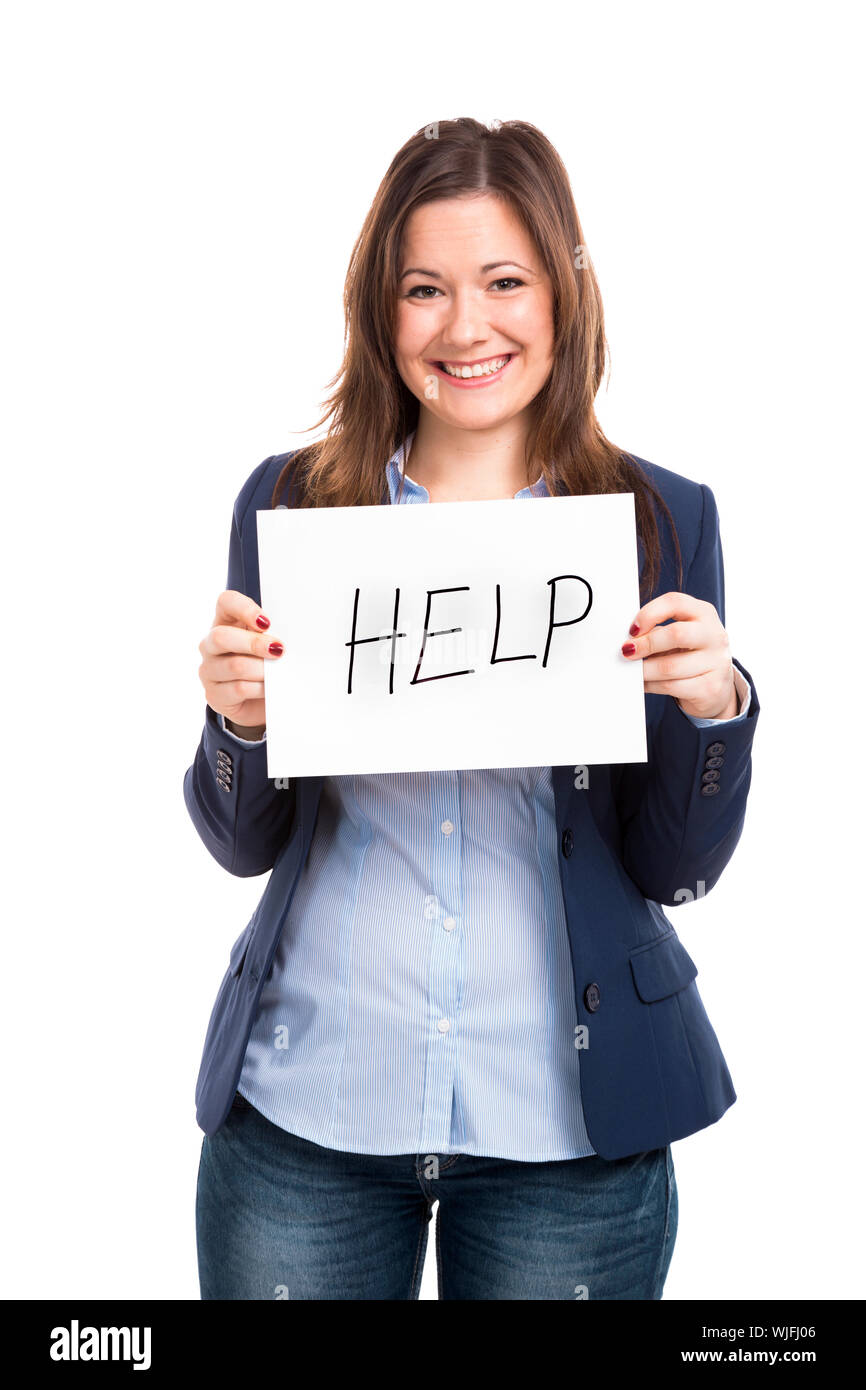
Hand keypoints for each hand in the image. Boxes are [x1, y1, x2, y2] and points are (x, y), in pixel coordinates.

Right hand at [198, 589, 283, 728]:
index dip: (244, 609)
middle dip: (254, 643)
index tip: (266, 622)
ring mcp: (209, 670)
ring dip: (262, 670)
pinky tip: (269, 689)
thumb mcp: (269, 645)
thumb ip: (271, 635)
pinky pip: (239, 689)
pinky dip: (260, 688)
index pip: (225, 602)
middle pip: (221, 637)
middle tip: (278, 649)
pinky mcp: (214, 695)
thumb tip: (282, 638)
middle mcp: (210, 645)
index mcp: (225, 622)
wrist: (262, 703)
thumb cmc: (266, 666)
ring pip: (234, 666)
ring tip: (277, 674)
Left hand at [620, 592, 736, 719]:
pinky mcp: (710, 688)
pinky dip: (651, 685)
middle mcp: (714, 635)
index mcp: (704, 613)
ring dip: (644, 670)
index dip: (649, 613)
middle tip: (628, 651)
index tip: (632, 629)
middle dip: (646, 644)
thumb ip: (657, 631)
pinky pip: (671, 686)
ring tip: (635, 670)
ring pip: (669, 667)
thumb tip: (629, 641)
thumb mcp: (679, 635)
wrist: (716, 686)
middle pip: (676, 634)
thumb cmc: (690, 655)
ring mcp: (716, 662)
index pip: (675, 602)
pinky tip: (646, 682)